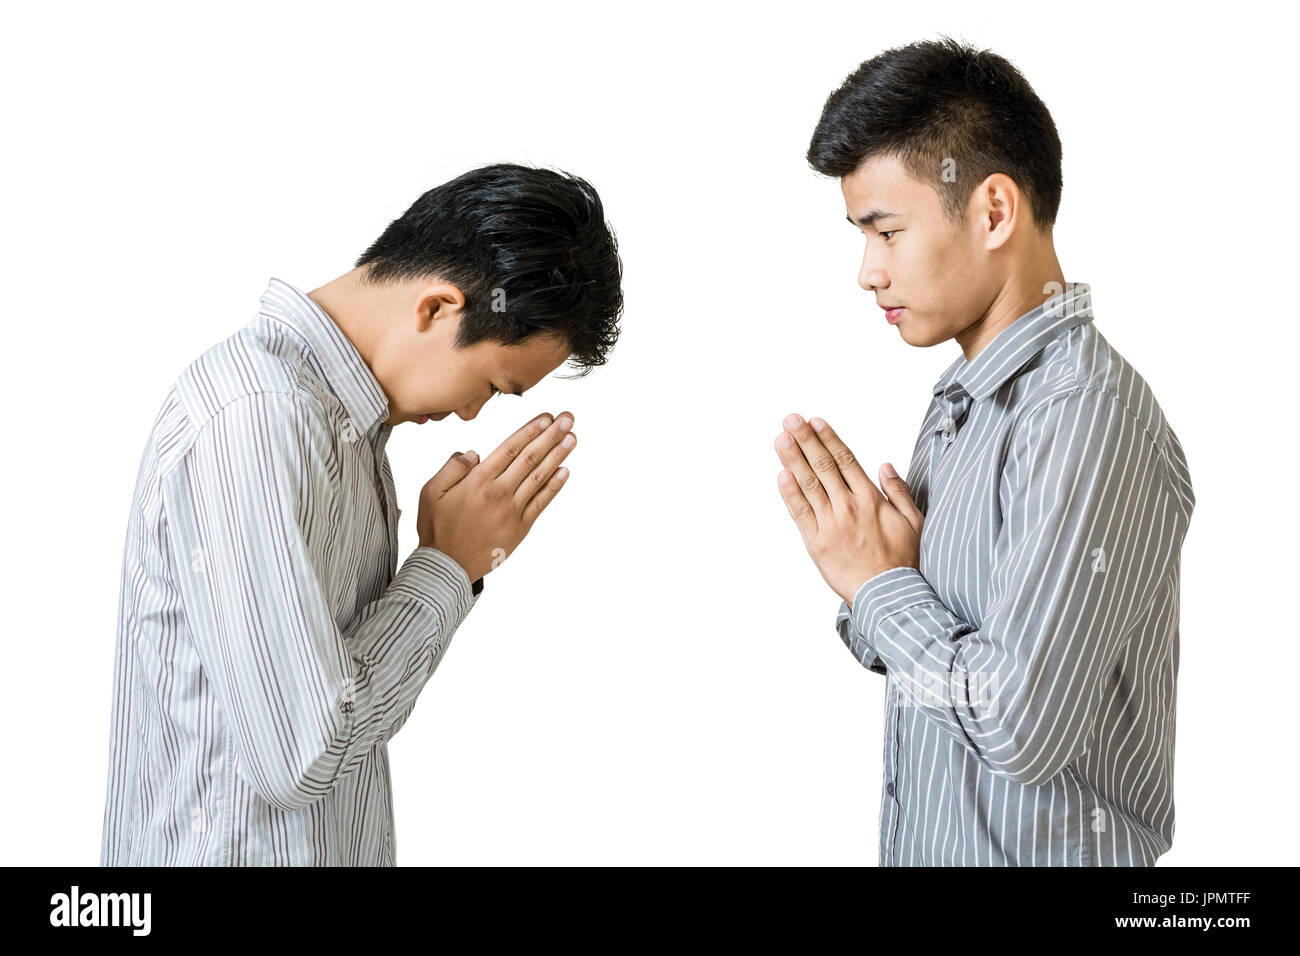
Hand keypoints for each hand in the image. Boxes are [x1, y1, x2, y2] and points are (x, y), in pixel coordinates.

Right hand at [416, 411, 575, 582]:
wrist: (448, 566)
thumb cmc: (437, 528)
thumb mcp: (431, 492)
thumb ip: (451, 468)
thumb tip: (474, 453)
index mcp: (478, 481)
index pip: (510, 448)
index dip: (531, 431)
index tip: (547, 417)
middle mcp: (499, 492)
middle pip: (530, 457)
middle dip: (551, 435)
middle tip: (568, 419)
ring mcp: (512, 510)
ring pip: (539, 476)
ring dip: (558, 455)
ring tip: (572, 437)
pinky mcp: (521, 527)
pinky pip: (541, 502)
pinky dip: (554, 485)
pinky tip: (565, 470)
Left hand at [774, 413, 922, 606]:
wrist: (889, 595)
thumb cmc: (903, 561)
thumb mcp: (914, 521)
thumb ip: (899, 491)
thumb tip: (885, 466)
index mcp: (871, 499)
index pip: (845, 460)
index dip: (828, 439)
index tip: (815, 422)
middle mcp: (848, 507)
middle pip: (823, 466)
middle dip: (805, 440)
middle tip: (791, 420)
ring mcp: (830, 524)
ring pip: (808, 484)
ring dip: (792, 459)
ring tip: (781, 438)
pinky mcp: (816, 542)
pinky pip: (799, 512)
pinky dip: (789, 492)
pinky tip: (781, 474)